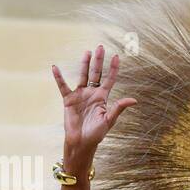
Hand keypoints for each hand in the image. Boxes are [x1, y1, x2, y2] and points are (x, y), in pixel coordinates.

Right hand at [51, 44, 136, 158]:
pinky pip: (63, 86)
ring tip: (87, 52)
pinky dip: (59, 77)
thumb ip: (119, 107)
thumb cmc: (97, 133)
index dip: (113, 68)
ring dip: (84, 64)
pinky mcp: (69, 100)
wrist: (82, 141)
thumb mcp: (109, 119)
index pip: (109, 79)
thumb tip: (134, 100)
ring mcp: (80, 95)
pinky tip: (55, 67)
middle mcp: (91, 93)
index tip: (116, 56)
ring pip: (82, 76)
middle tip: (100, 47)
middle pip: (95, 73)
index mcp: (103, 97)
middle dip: (98, 61)